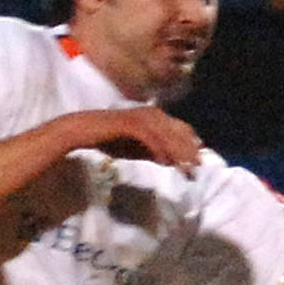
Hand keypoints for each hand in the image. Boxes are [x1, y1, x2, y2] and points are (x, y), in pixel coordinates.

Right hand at [75, 104, 201, 170]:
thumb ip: (155, 153)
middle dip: (189, 152)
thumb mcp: (138, 149)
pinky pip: (150, 138)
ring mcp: (141, 116)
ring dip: (177, 153)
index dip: (192, 146)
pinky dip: (159, 150)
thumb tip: (173, 162)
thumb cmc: (110, 139)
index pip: (181, 129)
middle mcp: (151, 113)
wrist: (85, 131)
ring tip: (185, 169)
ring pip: (167, 135)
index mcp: (155, 117)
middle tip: (196, 170)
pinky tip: (164, 163)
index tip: (198, 164)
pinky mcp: (130, 123)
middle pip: (178, 131)